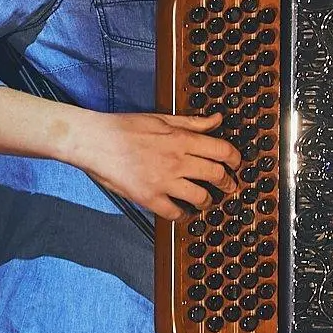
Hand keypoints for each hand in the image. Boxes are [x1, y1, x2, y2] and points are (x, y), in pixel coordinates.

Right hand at [71, 110, 238, 219]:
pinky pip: (173, 213)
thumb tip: (217, 120)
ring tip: (206, 201)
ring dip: (207, 201)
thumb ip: (193, 122)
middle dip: (228, 183)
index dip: (235, 159)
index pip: (221, 150)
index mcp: (182, 139)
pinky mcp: (148, 197)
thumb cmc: (126, 127)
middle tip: (230, 187)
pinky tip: (182, 212)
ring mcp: (164, 181)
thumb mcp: (163, 118)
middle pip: (216, 175)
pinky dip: (181, 215)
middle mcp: (178, 161)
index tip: (236, 164)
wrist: (95, 141)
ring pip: (200, 197)